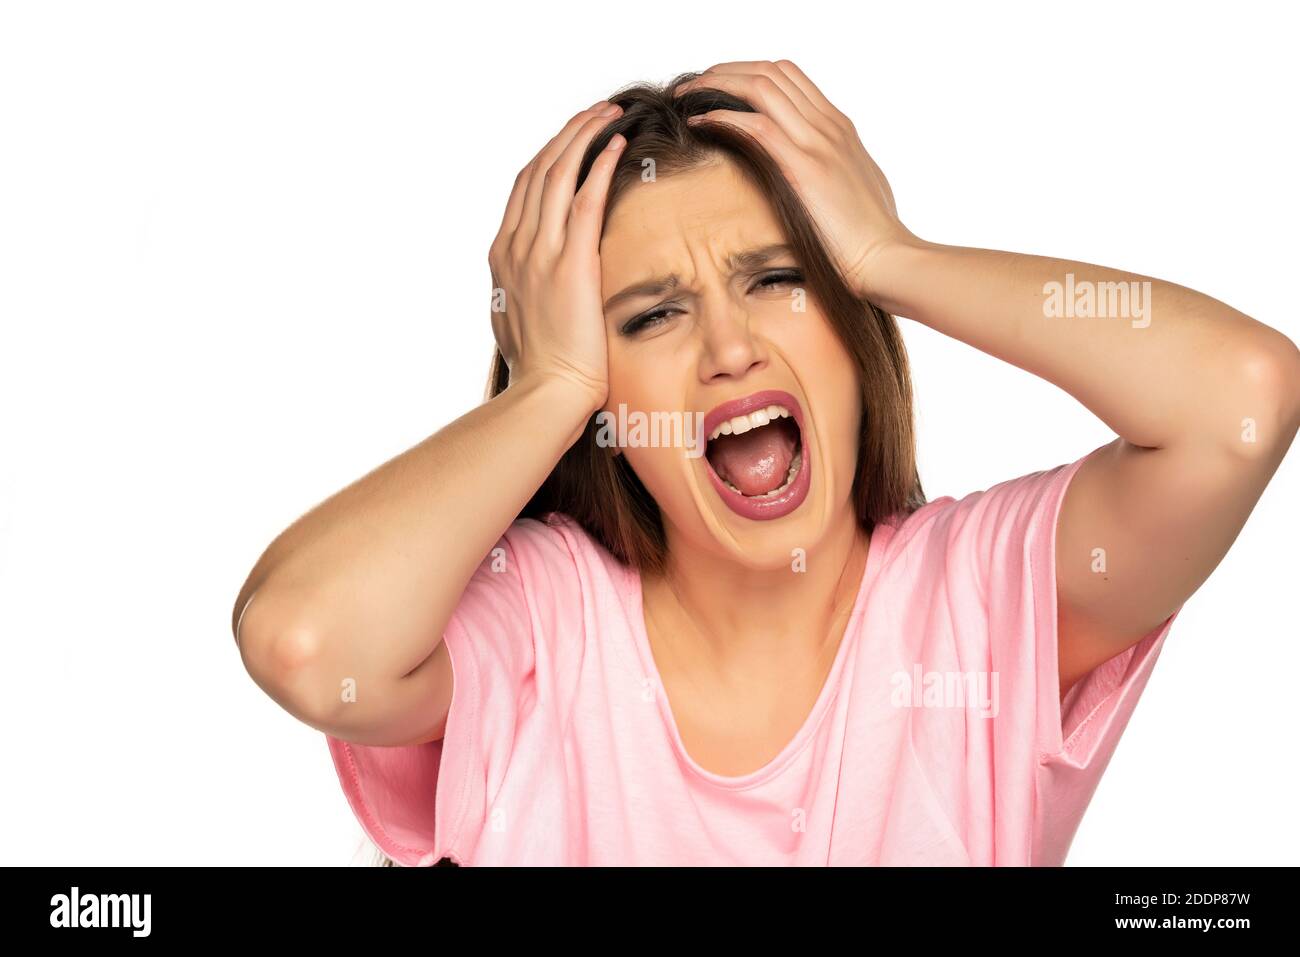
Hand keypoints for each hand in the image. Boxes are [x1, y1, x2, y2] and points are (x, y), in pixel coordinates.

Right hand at [488, 101, 626, 410]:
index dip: (548, 156)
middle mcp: (514, 246)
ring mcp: (538, 253)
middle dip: (566, 134)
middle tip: (594, 112)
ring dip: (583, 136)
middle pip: (537, 170)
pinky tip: (617, 144)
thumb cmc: (541, 373)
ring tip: (608, 114)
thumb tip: (535, 287)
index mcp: (502, 257)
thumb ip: (526, 294)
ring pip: (557, 173)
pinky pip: (583, 200)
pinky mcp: (569, 264)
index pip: (523, 189)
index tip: (573, 139)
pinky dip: (598, 166)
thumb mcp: (521, 324)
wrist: (545, 397)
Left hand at [675, 60, 915, 301]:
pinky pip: (756, 126)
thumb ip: (834, 169)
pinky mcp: (804, 168)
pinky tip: (698, 122)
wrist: (889, 259)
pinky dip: (722, 116)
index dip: (749, 73)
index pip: (790, 76)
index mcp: (840, 128)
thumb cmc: (872, 237)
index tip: (720, 86)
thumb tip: (816, 173)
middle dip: (726, 70)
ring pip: (761, 86)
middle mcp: (829, 126)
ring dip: (717, 84)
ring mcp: (818, 143)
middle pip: (771, 71)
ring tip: (688, 96)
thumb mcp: (854, 188)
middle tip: (695, 85)